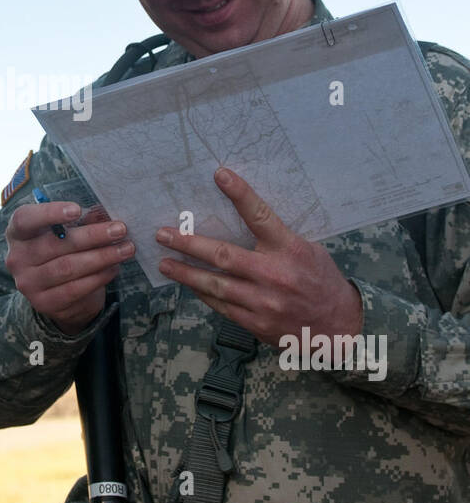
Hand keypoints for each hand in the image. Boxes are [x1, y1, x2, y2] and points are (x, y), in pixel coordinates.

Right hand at [5, 201, 134, 333]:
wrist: (58, 293)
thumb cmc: (62, 251)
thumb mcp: (69, 231)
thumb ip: (82, 220)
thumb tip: (102, 212)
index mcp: (18, 233)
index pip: (25, 219)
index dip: (50, 213)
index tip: (77, 210)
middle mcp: (17, 258)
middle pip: (56, 244)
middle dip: (93, 236)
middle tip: (120, 229)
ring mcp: (28, 283)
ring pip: (68, 267)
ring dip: (101, 257)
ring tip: (125, 249)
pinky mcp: (44, 303)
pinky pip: (74, 289)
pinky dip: (98, 277)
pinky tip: (113, 268)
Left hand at [155, 167, 362, 348]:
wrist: (339, 327)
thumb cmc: (321, 281)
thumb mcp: (307, 250)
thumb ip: (276, 238)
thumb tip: (242, 220)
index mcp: (290, 250)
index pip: (260, 216)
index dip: (240, 194)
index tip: (221, 175)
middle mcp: (274, 275)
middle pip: (223, 255)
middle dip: (189, 243)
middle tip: (163, 234)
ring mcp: (263, 302)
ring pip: (215, 284)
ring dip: (186, 273)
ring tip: (165, 263)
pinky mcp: (256, 323)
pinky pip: (221, 305)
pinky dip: (203, 292)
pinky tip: (188, 284)